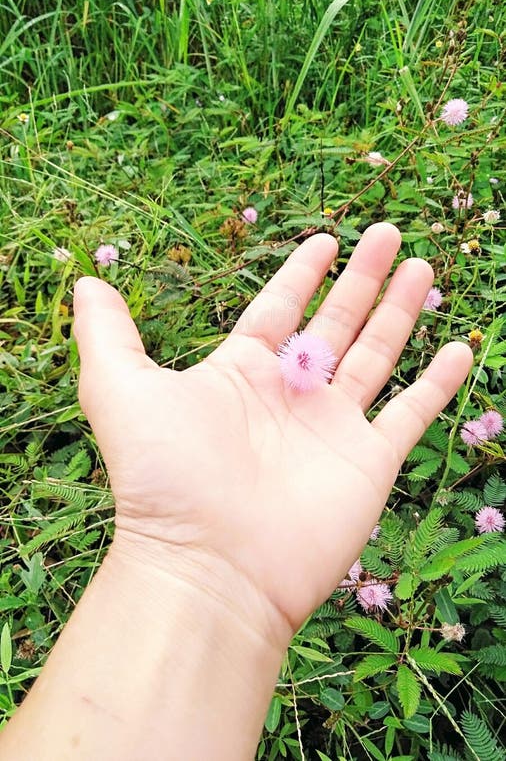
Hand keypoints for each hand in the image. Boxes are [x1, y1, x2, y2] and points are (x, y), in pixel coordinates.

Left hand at [73, 223, 471, 645]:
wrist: (210, 568)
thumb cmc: (163, 478)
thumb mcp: (119, 390)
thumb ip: (106, 334)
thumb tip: (86, 282)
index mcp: (240, 374)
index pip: (279, 309)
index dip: (301, 273)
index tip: (326, 238)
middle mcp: (289, 397)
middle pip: (335, 321)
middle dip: (363, 277)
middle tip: (390, 232)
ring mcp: (331, 430)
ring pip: (376, 355)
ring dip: (401, 311)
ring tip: (423, 266)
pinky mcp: (368, 463)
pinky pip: (411, 413)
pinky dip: (437, 382)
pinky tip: (459, 345)